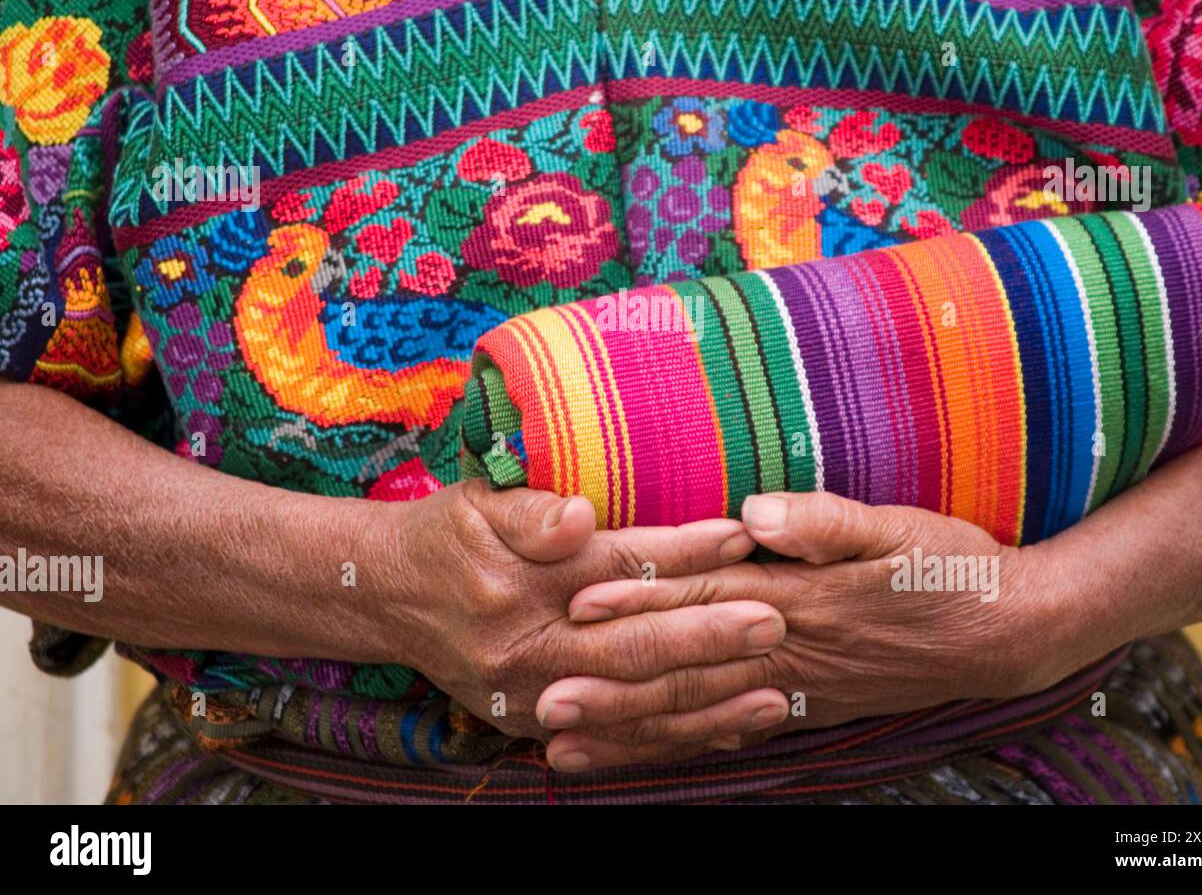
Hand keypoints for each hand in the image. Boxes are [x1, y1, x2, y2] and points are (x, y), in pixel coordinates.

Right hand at [373, 479, 789, 744]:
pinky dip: (673, 736)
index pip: (617, 566)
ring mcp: (532, 695)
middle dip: (708, 637)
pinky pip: (617, 737)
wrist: (386, 598)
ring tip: (772, 692)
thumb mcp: (476, 504)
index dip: (682, 553)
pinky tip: (725, 729)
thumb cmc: (445, 537)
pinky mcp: (538, 722)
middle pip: (632, 646)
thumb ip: (528, 513)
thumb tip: (578, 516)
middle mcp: (528, 648)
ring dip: (704, 701)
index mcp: (519, 584)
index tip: (742, 537)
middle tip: (776, 622)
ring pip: (632, 704)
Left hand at [537, 492, 1069, 770]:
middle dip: (615, 682)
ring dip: (634, 729)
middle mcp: (785, 647)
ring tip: (568, 745)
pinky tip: (642, 756)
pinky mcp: (806, 706)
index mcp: (798, 593)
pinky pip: (732, 731)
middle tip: (545, 699)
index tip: (579, 603)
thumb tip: (757, 509)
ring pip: (700, 711)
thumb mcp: (897, 527)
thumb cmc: (947, 566)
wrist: (1003, 631)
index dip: (641, 596)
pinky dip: (683, 746)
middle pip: (687, 666)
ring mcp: (794, 686)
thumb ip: (825, 519)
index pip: (702, 589)